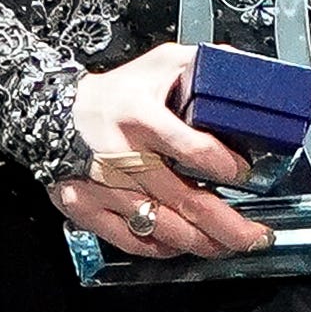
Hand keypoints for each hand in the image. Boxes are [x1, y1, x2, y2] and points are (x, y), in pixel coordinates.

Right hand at [47, 42, 271, 261]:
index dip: (223, 165)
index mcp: (141, 115)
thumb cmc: (116, 90)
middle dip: (228, 224)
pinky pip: (132, 240)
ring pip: (164, 228)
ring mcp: (106, 189)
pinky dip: (163, 248)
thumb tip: (245, 72)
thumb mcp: (162, 63)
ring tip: (230, 245)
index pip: (190, 146)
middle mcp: (124, 156)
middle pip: (185, 200)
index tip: (245, 174)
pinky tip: (184, 246)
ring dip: (203, 243)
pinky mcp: (89, 211)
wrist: (53, 113)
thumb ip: (203, 65)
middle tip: (257, 235)